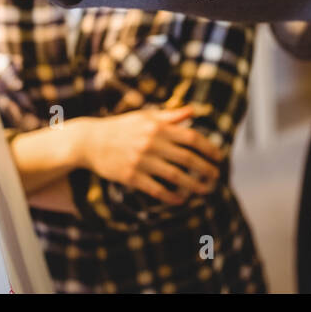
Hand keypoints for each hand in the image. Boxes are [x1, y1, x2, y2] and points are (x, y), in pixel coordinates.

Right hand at [79, 105, 223, 205]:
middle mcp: (151, 143)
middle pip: (186, 158)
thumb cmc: (122, 127)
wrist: (90, 141)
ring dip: (192, 185)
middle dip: (205, 169)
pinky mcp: (130, 176)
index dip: (208, 148)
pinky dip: (170, 196)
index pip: (191, 137)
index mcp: (158, 127)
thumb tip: (193, 111)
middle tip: (216, 176)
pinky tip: (180, 200)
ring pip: (174, 176)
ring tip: (204, 190)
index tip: (219, 157)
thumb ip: (170, 115)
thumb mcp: (145, 116)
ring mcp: (141, 160)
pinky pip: (155, 189)